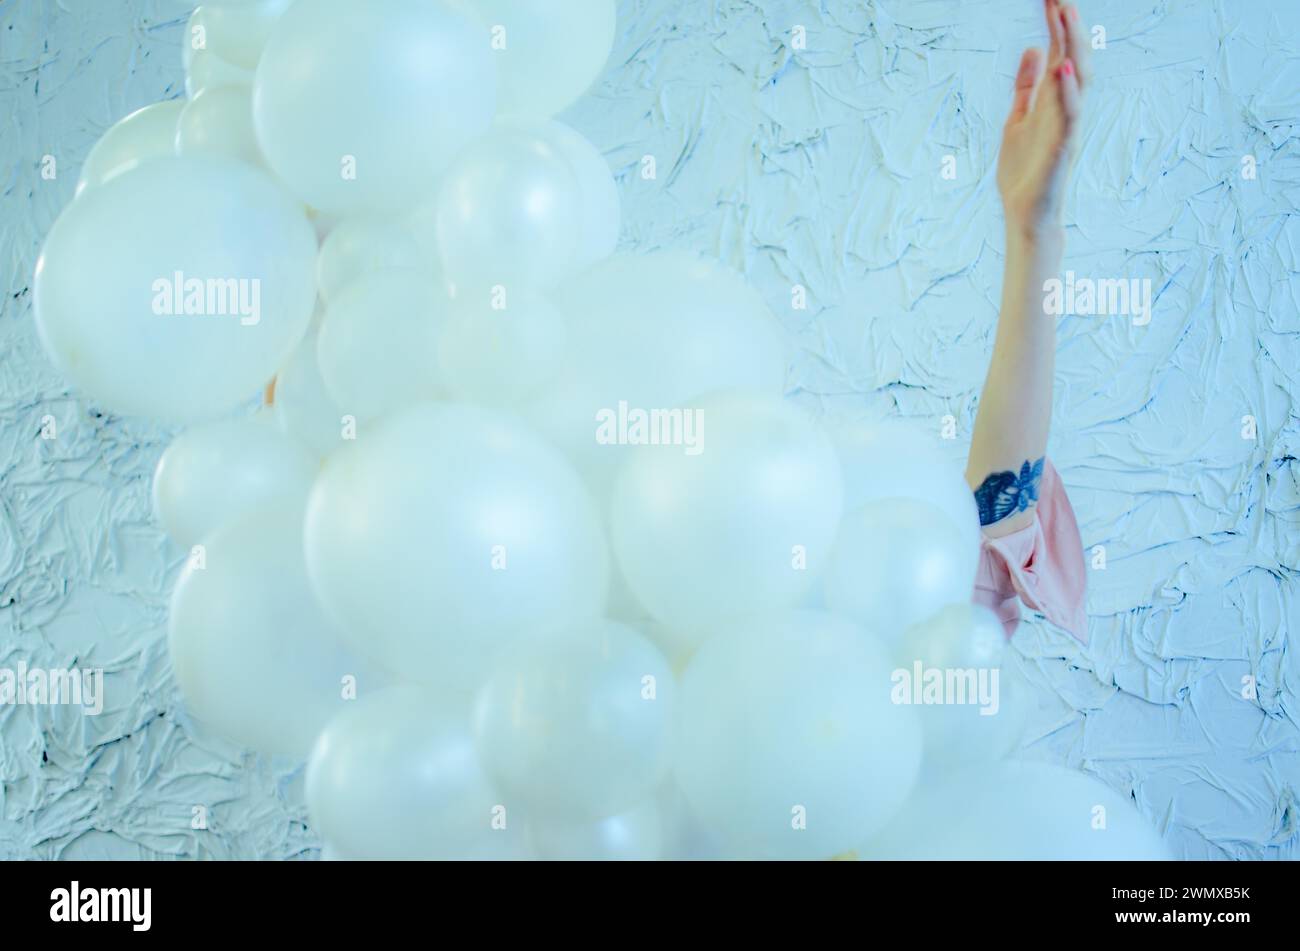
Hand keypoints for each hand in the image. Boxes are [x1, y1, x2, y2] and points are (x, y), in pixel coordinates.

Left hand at [997, 1, 1090, 243]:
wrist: (1026, 214)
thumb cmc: (1024, 171)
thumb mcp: (1017, 119)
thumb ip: (1026, 87)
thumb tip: (1032, 48)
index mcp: (1055, 102)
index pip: (1059, 54)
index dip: (1056, 25)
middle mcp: (1066, 109)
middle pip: (1072, 58)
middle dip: (1067, 25)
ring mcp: (1067, 126)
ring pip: (1077, 79)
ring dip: (1072, 46)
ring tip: (1065, 13)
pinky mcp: (1062, 147)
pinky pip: (1069, 113)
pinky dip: (1066, 89)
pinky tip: (1059, 65)